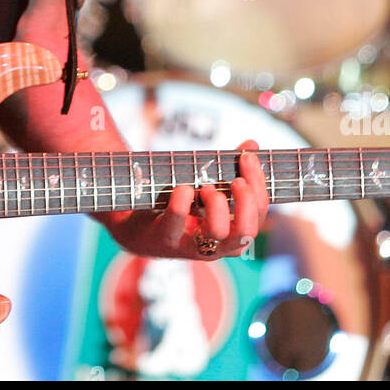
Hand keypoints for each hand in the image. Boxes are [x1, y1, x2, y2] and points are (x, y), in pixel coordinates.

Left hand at [100, 140, 268, 259]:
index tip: (248, 156)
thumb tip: (252, 144)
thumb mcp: (204, 184)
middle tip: (236, 181)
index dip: (259, 186)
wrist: (130, 220)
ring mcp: (189, 245)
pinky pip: (178, 222)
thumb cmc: (174, 201)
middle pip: (246, 233)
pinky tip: (183, 188)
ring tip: (207, 187)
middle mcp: (214, 245)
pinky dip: (182, 201)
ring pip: (217, 234)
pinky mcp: (163, 238)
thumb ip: (229, 166)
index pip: (258, 215)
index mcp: (229, 233)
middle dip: (246, 202)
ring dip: (217, 205)